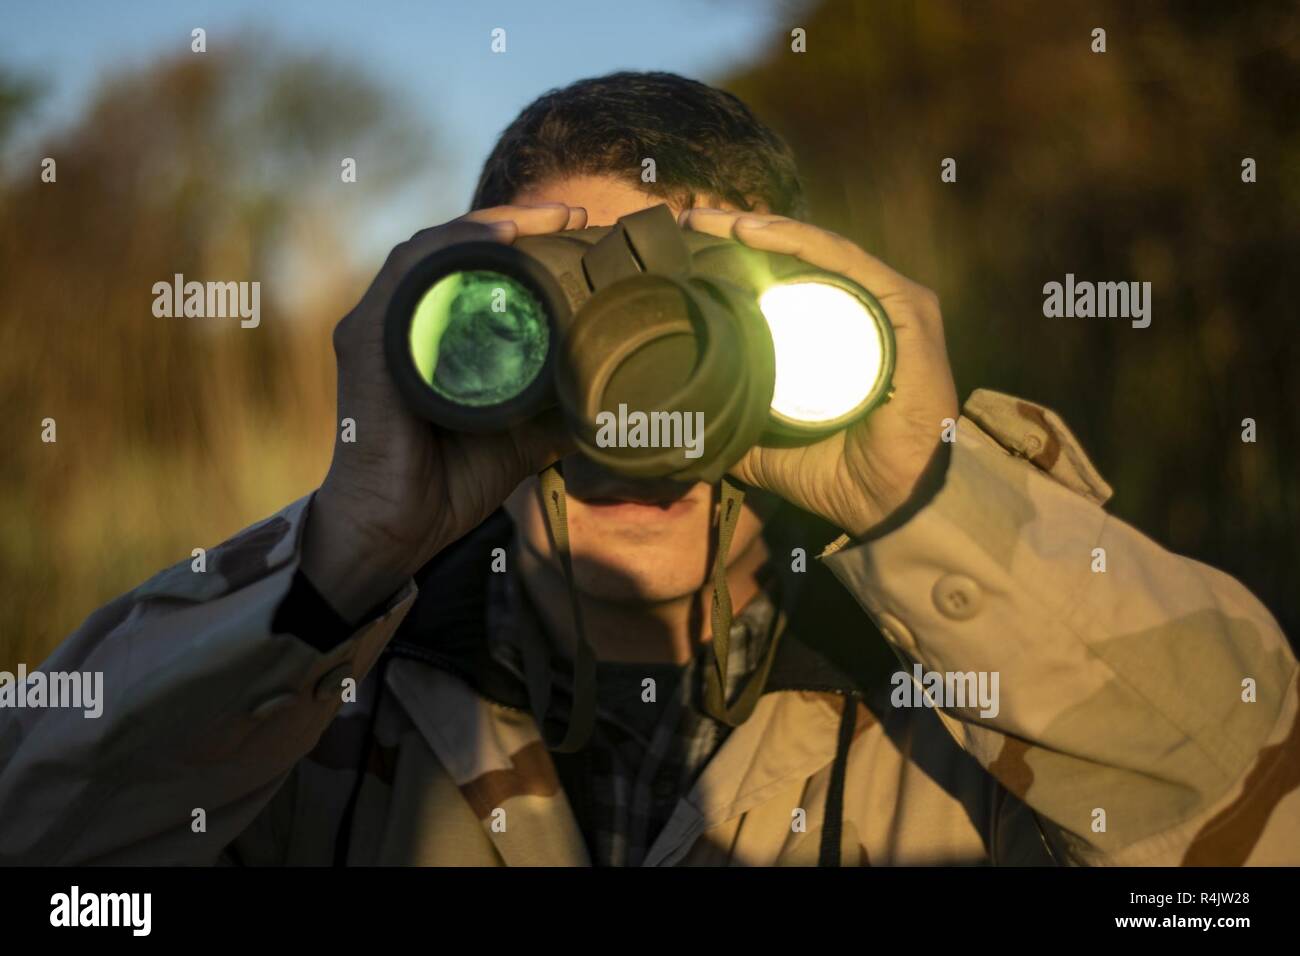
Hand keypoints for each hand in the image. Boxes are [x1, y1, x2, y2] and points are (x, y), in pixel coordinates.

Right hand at [300, 204, 585, 621]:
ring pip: (435, 250)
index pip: (479, 267)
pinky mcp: (365, 341)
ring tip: (549, 219)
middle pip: (459, 248)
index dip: (529, 241)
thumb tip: (622, 389)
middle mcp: (404, 319)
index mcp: (435, 333)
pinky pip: (408, 274)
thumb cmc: (449, 481)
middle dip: (519, 224)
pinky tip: (499, 239)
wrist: (395, 531)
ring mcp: (381, 326)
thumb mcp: (523, 434)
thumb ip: (559, 405)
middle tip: (575, 216)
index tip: (583, 231)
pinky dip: (452, 247)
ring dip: (493, 225)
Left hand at [678, 209, 958, 537]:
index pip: (783, 281)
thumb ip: (733, 430)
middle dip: (740, 232)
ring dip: (764, 228)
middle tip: (690, 217)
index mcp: (834, 333)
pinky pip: (851, 264)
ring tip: (714, 219)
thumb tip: (682, 425)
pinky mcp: (907, 310)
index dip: (736, 259)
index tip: (685, 248)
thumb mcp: (766, 449)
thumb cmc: (841, 476)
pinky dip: (805, 242)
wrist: (890, 505)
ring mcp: (888, 306)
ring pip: (819, 252)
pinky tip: (757, 230)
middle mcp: (862, 311)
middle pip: (797, 258)